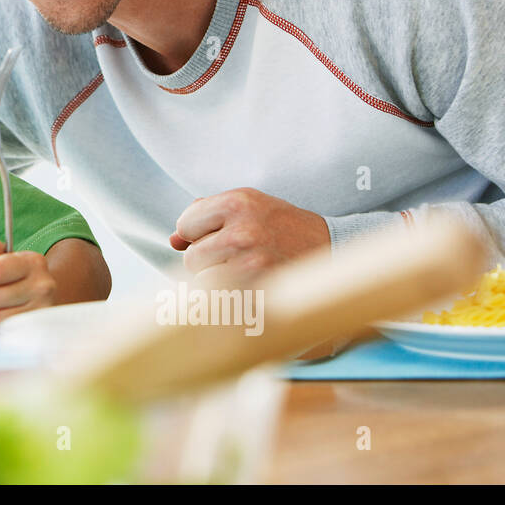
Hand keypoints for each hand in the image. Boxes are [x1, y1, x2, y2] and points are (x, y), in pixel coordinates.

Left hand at [0, 236, 57, 325]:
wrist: (44, 301)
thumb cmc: (17, 277)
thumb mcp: (4, 256)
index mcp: (35, 262)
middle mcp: (44, 287)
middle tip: (4, 295)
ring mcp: (42, 313)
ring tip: (7, 308)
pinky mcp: (37, 334)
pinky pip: (0, 335)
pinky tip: (10, 323)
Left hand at [169, 187, 329, 285]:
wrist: (331, 251)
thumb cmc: (281, 227)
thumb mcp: (247, 206)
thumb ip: (205, 216)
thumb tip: (172, 241)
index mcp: (238, 202)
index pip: (185, 224)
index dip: (197, 233)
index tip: (217, 235)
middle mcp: (243, 231)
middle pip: (191, 257)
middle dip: (208, 260)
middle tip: (237, 256)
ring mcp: (252, 264)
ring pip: (203, 282)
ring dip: (218, 281)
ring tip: (244, 271)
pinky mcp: (261, 292)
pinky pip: (221, 302)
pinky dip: (229, 299)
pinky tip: (249, 288)